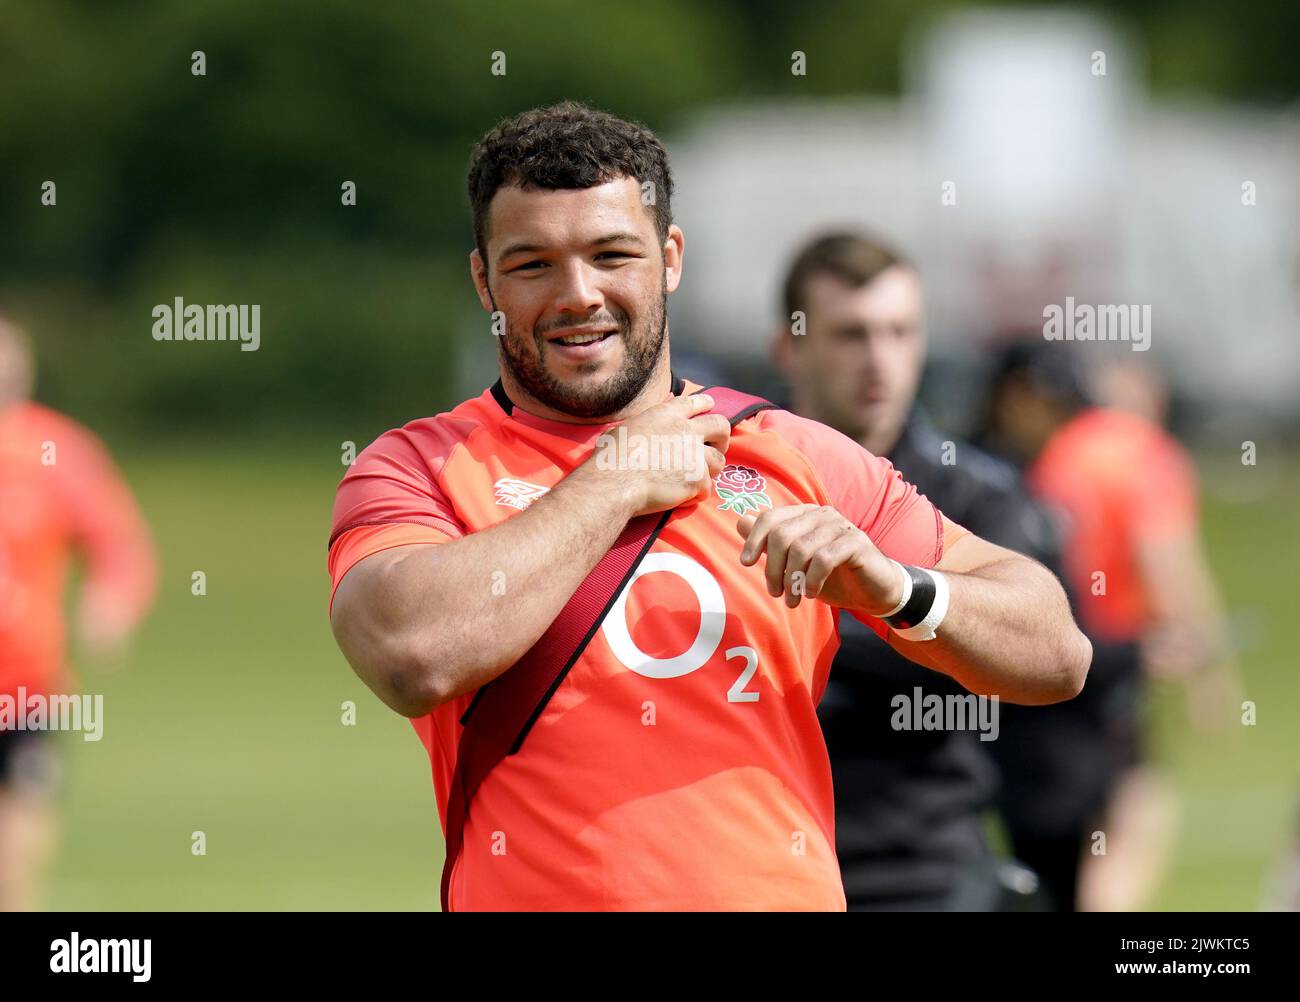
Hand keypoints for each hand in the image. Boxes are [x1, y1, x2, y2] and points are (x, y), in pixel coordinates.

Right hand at [577, 392, 730, 516]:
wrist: (615, 482)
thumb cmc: (612, 457)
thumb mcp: (628, 428)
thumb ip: (647, 426)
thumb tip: (647, 429)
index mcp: (667, 414)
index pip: (696, 402)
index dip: (706, 404)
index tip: (711, 407)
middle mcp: (686, 430)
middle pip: (720, 426)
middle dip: (722, 437)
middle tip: (717, 447)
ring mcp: (695, 455)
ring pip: (718, 461)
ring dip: (710, 469)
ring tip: (696, 478)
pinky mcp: (698, 479)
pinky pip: (706, 488)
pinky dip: (696, 494)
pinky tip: (682, 498)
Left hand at [735, 504, 901, 613]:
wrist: (873, 590)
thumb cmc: (832, 576)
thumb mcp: (795, 562)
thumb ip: (770, 542)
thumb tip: (740, 521)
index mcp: (804, 515)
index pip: (770, 518)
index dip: (754, 539)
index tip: (747, 563)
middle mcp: (820, 515)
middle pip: (781, 535)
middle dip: (773, 568)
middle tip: (775, 593)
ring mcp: (840, 526)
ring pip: (801, 548)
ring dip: (792, 580)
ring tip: (793, 600)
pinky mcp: (855, 541)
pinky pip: (824, 559)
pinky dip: (813, 580)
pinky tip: (813, 593)